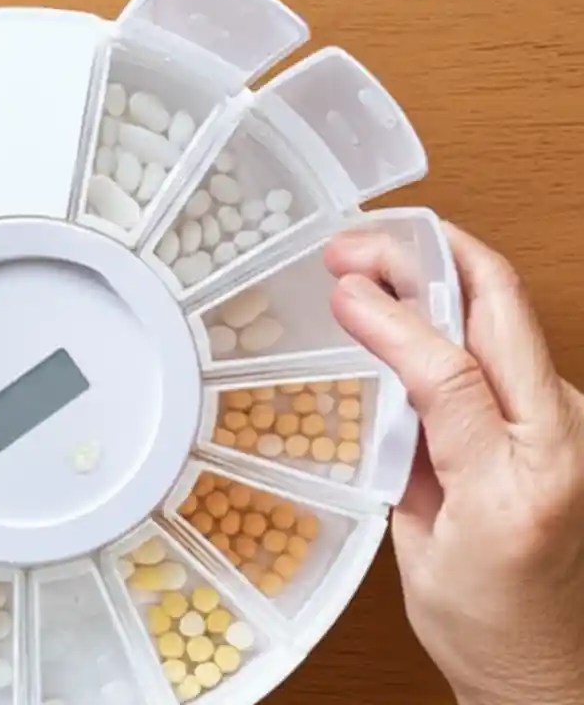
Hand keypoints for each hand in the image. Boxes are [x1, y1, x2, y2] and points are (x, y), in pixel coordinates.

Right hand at [325, 223, 583, 704]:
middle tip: (360, 242)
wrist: (548, 662)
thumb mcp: (423, 544)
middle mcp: (565, 439)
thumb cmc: (486, 622)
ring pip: (508, 315)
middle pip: (501, 309)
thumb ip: (415, 452)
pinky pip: (511, 344)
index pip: (452, 373)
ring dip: (442, 273)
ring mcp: (575, 422)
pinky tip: (416, 302)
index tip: (344, 285)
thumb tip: (390, 372)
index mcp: (519, 483)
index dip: (390, 318)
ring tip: (376, 260)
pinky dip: (461, 310)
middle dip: (427, 256)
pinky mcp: (570, 418)